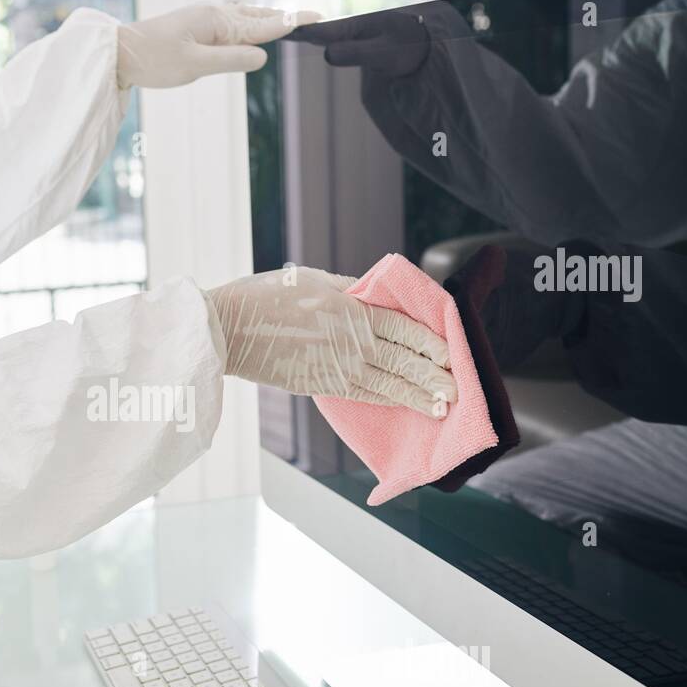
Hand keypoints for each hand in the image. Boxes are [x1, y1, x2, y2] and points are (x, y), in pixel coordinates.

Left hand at [118, 3, 320, 89]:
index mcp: (217, 22)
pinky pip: (230, 20)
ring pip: (244, 16)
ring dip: (267, 18)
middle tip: (312, 18)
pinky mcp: (195, 26)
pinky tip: (248, 21)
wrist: (120, 53)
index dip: (291, 23)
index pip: (263, 24)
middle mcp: (213, 15)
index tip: (317, 18)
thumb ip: (231, 60)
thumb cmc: (154, 60)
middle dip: (284, 17)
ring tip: (288, 20)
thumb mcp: (195, 66)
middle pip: (257, 15)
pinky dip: (247, 21)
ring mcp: (204, 19)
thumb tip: (262, 56)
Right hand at [208, 267, 456, 416]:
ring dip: (418, 396)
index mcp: (353, 310)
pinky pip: (364, 394)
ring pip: (389, 384)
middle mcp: (351, 341)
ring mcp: (337, 366)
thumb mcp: (313, 280)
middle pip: (404, 360)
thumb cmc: (266, 297)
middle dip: (434, 376)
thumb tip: (374, 294)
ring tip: (441, 407)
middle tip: (458, 389)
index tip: (453, 353)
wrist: (228, 330)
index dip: (433, 343)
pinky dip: (388, 400)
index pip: (406, 328)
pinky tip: (404, 405)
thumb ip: (349, 288)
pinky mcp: (322, 384)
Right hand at [287, 10, 430, 74]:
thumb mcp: (382, 53)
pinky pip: (333, 38)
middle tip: (271, 28)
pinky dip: (317, 37)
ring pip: (324, 33)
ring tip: (282, 32)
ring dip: (304, 32)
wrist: (428, 43)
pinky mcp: (357, 40)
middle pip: (317, 29)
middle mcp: (350, 28)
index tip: (278, 30)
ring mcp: (353, 34)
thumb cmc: (407, 47)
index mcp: (354, 27)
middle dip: (295, 29)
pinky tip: (310, 39)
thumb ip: (355, 53)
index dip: (298, 30)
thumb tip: (327, 54)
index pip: (319, 30)